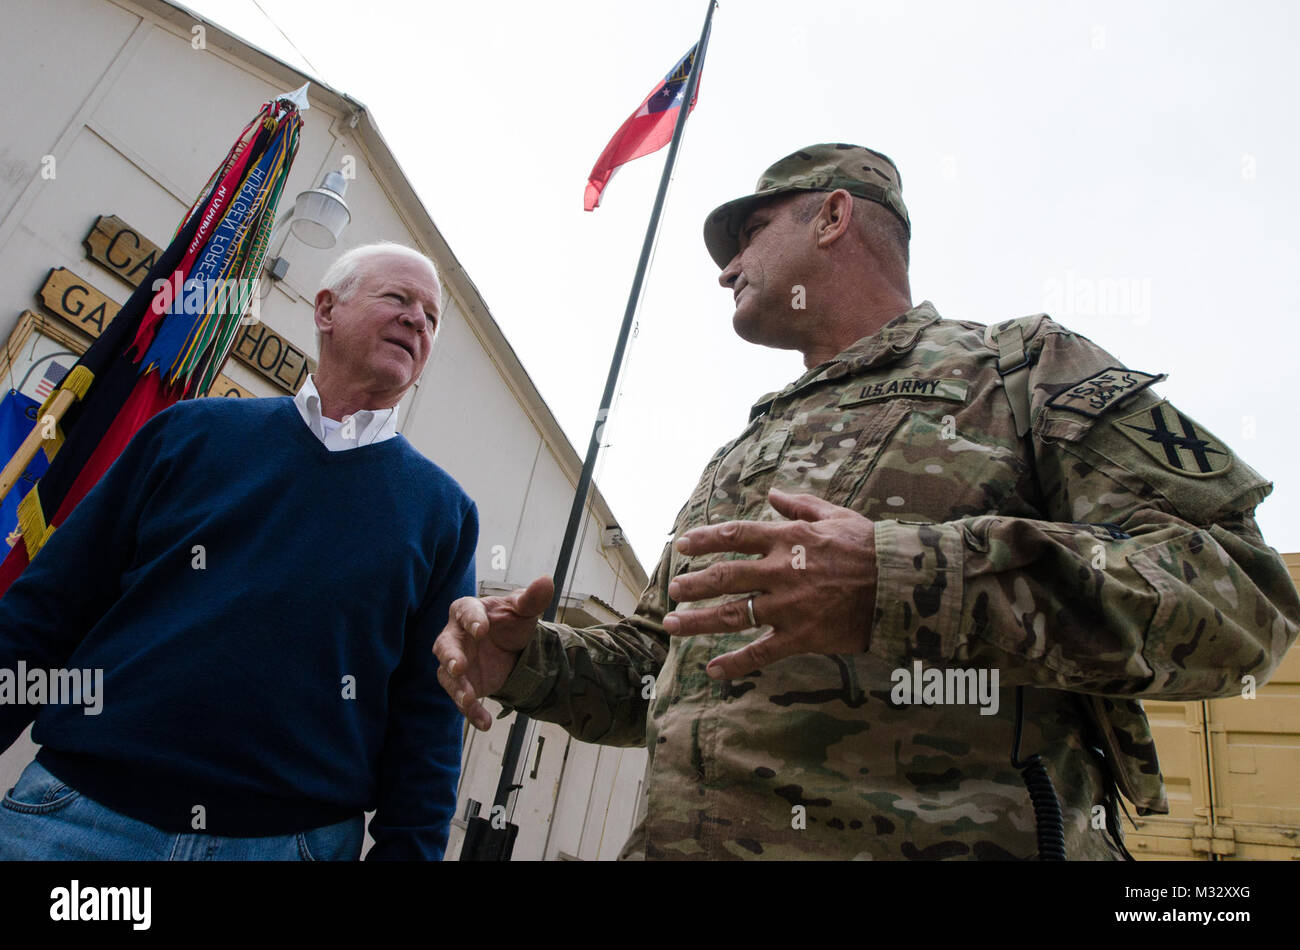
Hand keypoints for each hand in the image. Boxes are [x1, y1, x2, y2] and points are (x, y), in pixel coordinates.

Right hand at [434, 575, 553, 730]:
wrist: (512, 648)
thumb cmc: (510, 621)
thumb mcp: (524, 610)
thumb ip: (532, 598)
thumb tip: (546, 580)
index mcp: (468, 611)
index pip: (465, 612)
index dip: (471, 620)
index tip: (482, 629)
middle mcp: (455, 636)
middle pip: (445, 645)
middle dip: (450, 656)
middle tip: (458, 666)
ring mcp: (456, 662)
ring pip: (448, 676)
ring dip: (457, 688)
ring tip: (469, 699)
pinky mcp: (463, 684)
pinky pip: (462, 699)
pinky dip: (472, 711)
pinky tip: (484, 722)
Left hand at [662, 488, 876, 680]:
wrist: (901, 585)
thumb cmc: (870, 547)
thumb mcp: (836, 516)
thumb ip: (800, 505)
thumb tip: (774, 494)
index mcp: (788, 539)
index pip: (735, 536)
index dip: (704, 540)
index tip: (682, 545)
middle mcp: (781, 571)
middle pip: (725, 577)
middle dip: (694, 584)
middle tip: (673, 590)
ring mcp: (789, 606)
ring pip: (734, 614)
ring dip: (699, 621)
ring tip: (674, 625)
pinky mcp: (801, 636)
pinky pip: (761, 653)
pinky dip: (735, 664)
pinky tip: (714, 671)